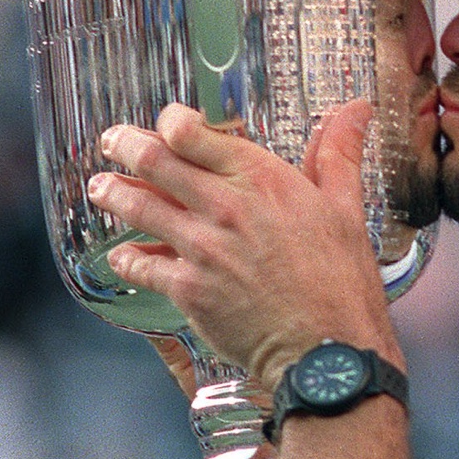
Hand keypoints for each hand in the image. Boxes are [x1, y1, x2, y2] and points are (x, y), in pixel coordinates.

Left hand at [85, 100, 400, 394]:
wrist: (327, 348)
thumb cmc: (342, 282)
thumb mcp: (346, 208)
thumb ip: (338, 154)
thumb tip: (356, 110)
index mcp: (263, 179)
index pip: (191, 132)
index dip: (170, 121)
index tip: (167, 125)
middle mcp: (225, 207)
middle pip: (152, 160)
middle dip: (124, 146)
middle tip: (114, 144)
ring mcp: (201, 248)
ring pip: (136, 206)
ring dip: (112, 193)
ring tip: (102, 188)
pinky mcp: (187, 289)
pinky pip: (139, 265)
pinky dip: (126, 257)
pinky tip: (124, 255)